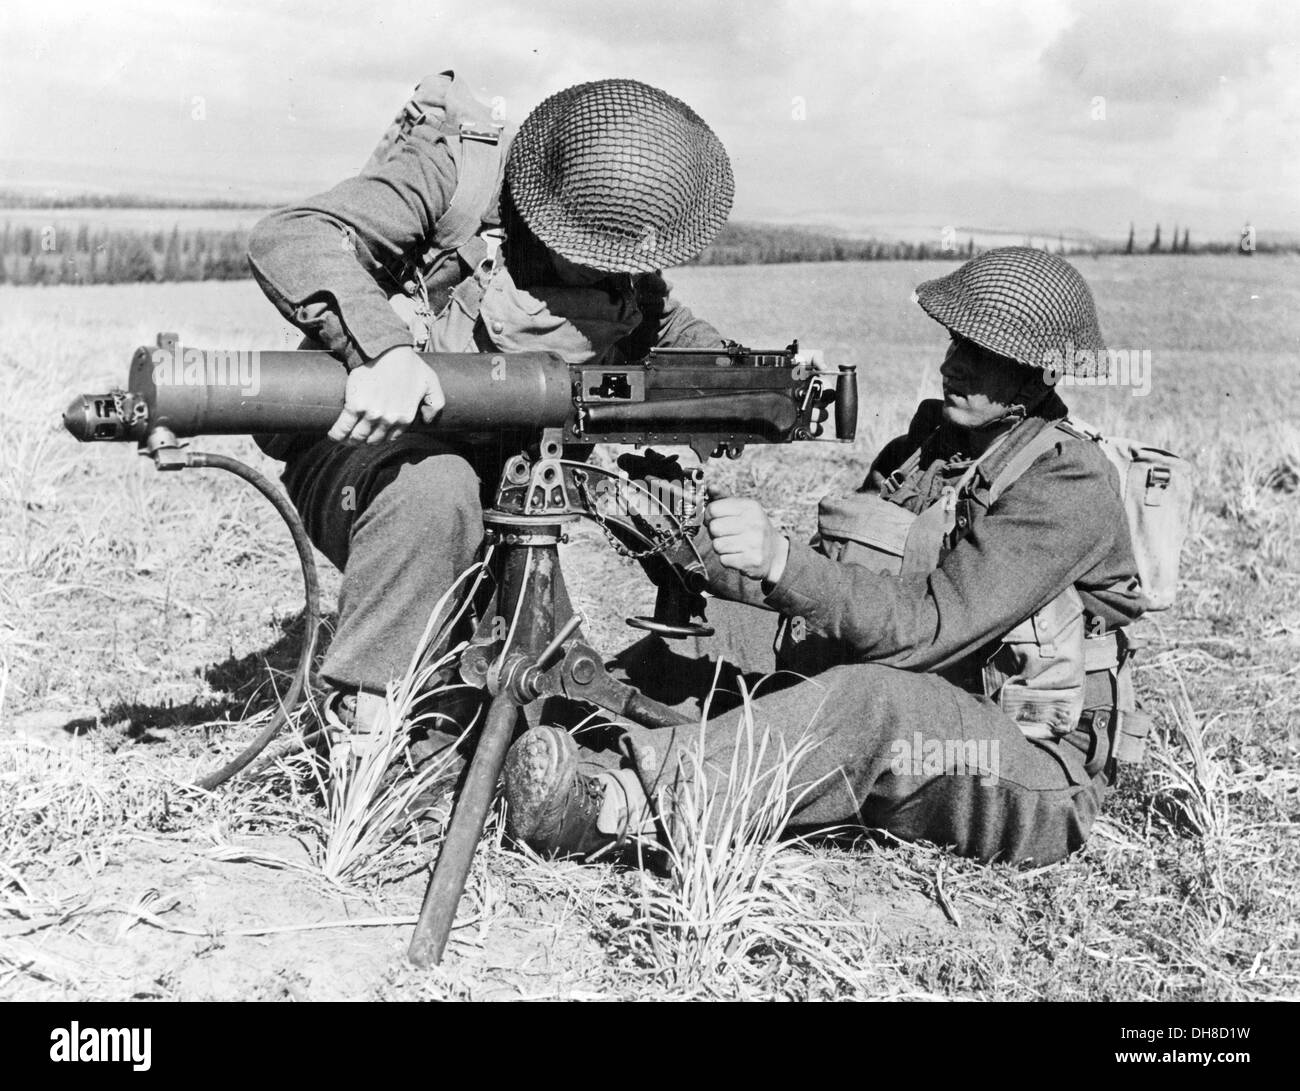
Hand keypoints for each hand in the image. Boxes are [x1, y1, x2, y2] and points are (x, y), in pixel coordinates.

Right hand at [328, 345, 444, 445]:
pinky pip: (343, 427)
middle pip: (373, 440)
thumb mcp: (431, 383)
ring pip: (357, 437)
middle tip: (358, 436)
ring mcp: (371, 414)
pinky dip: (336, 434)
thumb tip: (426, 421)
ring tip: (345, 438)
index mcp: (405, 417)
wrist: (387, 349)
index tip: (373, 434)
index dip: (381, 437)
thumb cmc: (409, 364)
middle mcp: (389, 419)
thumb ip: (435, 404)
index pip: (391, 437)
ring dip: (350, 441)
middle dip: (365, 441)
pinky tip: (332, 436)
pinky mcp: (355, 405)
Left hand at [704, 485, 789, 582]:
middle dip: (715, 533)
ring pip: (717, 545)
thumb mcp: (743, 510)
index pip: (713, 509)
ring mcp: (754, 543)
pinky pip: (724, 560)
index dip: (709, 516)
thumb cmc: (753, 528)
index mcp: (750, 507)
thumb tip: (710, 487)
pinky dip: (727, 559)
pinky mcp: (752, 561)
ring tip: (733, 545)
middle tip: (726, 534)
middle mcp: (754, 523)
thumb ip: (723, 498)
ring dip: (721, 547)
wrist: (775, 553)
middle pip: (714, 528)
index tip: (714, 519)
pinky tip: (738, 555)